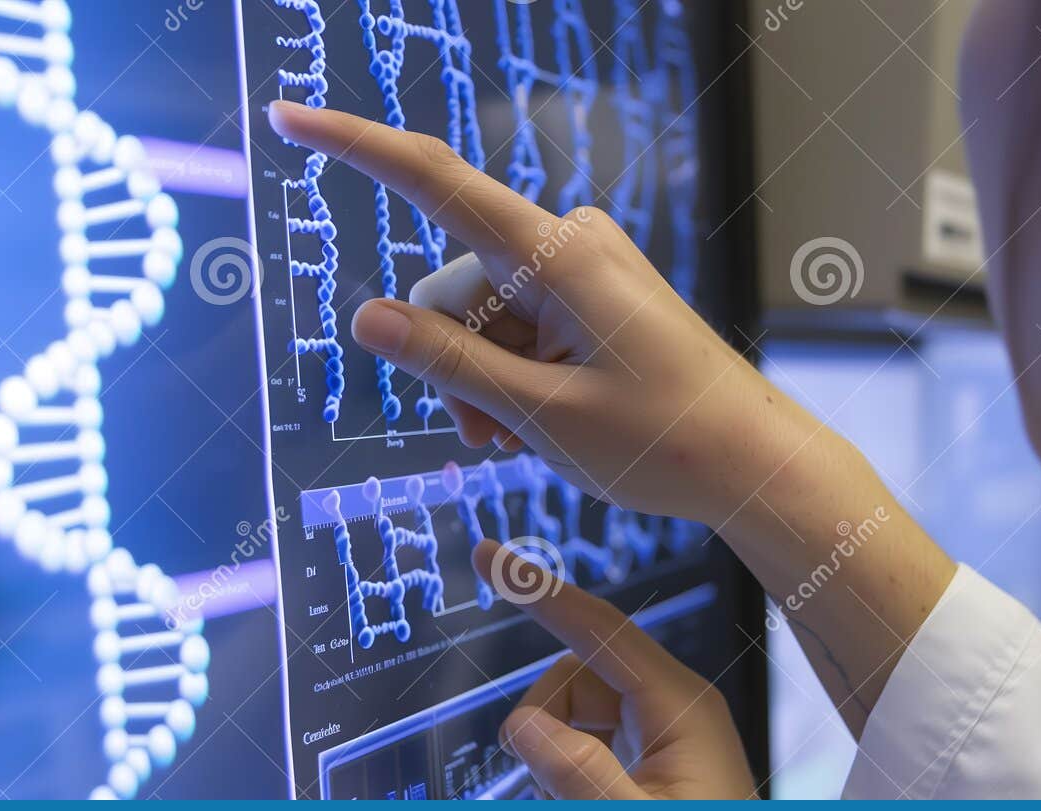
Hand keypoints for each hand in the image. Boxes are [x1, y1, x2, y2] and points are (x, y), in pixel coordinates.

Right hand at [268, 100, 814, 524]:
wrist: (751, 462)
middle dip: (453, 364)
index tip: (288, 117)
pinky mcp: (594, 293)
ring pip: (483, 317)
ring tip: (521, 442)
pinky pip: (521, 324)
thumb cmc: (663, 443)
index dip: (355, 148)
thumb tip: (364, 318)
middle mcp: (570, 243)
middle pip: (454, 288)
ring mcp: (585, 267)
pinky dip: (515, 375)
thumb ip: (448, 365)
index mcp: (559, 257)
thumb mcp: (539, 415)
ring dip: (484, 382)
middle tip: (489, 440)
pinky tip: (539, 424)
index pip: (435, 184)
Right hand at [473, 540, 756, 799]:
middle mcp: (678, 709)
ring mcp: (671, 735)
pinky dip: (575, 765)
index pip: (597, 627)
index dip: (538, 590)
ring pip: (580, 712)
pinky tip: (588, 805)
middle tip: (547, 780)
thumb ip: (574, 773)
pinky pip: (596, 741)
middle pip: (579, 674)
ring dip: (558, 750)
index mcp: (680, 707)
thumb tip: (523, 724)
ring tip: (579, 807)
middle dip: (547, 717)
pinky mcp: (662, 762)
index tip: (490, 554)